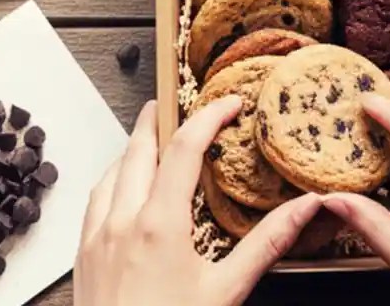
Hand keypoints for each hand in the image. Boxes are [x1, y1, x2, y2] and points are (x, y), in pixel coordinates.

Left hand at [74, 98, 322, 305]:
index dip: (209, 116)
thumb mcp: (228, 291)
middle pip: (139, 148)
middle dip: (160, 119)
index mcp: (160, 223)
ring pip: (112, 171)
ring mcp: (97, 238)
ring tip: (154, 143)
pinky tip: (124, 191)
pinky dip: (113, 180)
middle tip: (177, 103)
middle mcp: (122, 221)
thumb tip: (305, 209)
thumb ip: (267, 244)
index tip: (229, 104)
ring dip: (134, 149)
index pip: (185, 146)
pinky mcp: (84, 256)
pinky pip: (95, 201)